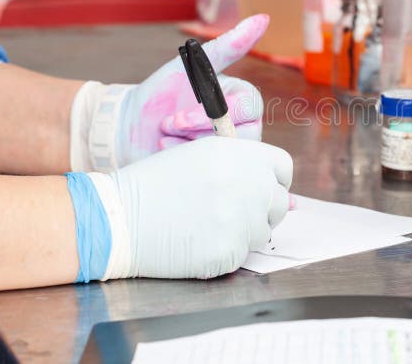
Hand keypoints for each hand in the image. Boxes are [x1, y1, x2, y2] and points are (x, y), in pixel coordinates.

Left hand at [70, 15, 269, 171]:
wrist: (128, 130)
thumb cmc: (158, 95)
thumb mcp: (190, 67)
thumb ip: (227, 46)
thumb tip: (263, 18)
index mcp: (240, 97)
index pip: (250, 106)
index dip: (215, 114)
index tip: (181, 116)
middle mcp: (241, 123)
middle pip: (244, 134)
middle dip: (199, 132)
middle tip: (168, 126)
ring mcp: (230, 148)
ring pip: (231, 155)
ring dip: (192, 147)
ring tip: (167, 139)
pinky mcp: (217, 169)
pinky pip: (219, 171)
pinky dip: (189, 163)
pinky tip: (170, 154)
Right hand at [84, 137, 291, 279]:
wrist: (117, 219)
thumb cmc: (156, 185)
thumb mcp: (200, 158)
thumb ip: (246, 169)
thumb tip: (293, 202)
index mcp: (238, 155)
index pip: (282, 168)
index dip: (271, 180)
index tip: (258, 189)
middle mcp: (245, 184)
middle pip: (278, 202)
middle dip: (259, 208)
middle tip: (225, 210)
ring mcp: (239, 220)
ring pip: (262, 232)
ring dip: (242, 232)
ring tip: (204, 224)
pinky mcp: (229, 252)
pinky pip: (242, 255)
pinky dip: (224, 252)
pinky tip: (197, 241)